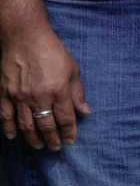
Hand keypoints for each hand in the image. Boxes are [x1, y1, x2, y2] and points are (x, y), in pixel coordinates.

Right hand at [0, 24, 89, 148]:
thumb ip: (78, 93)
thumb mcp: (73, 70)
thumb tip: (85, 112)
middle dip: (52, 140)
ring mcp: (19, 97)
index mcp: (58, 91)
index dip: (68, 133)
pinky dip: (9, 128)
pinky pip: (6, 116)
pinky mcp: (4, 93)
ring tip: (38, 146)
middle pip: (46, 126)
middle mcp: (39, 97)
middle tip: (55, 148)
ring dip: (33, 138)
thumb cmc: (52, 52)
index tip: (70, 141)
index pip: (65, 120)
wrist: (25, 38)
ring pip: (26, 125)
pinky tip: (13, 136)